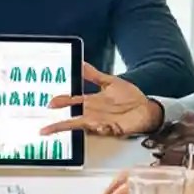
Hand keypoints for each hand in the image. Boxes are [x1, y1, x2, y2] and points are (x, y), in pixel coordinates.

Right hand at [41, 62, 161, 136]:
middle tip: (47, 127)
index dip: (61, 102)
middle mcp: (94, 113)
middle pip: (72, 119)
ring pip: (84, 126)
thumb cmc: (129, 97)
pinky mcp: (112, 129)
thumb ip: (94, 75)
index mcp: (92, 101)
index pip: (72, 102)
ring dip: (75, 127)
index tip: (50, 104)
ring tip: (64, 127)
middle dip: (60, 123)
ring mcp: (102, 122)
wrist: (146, 108)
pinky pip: (103, 130)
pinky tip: (99, 126)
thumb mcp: (110, 82)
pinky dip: (100, 129)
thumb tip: (82, 63)